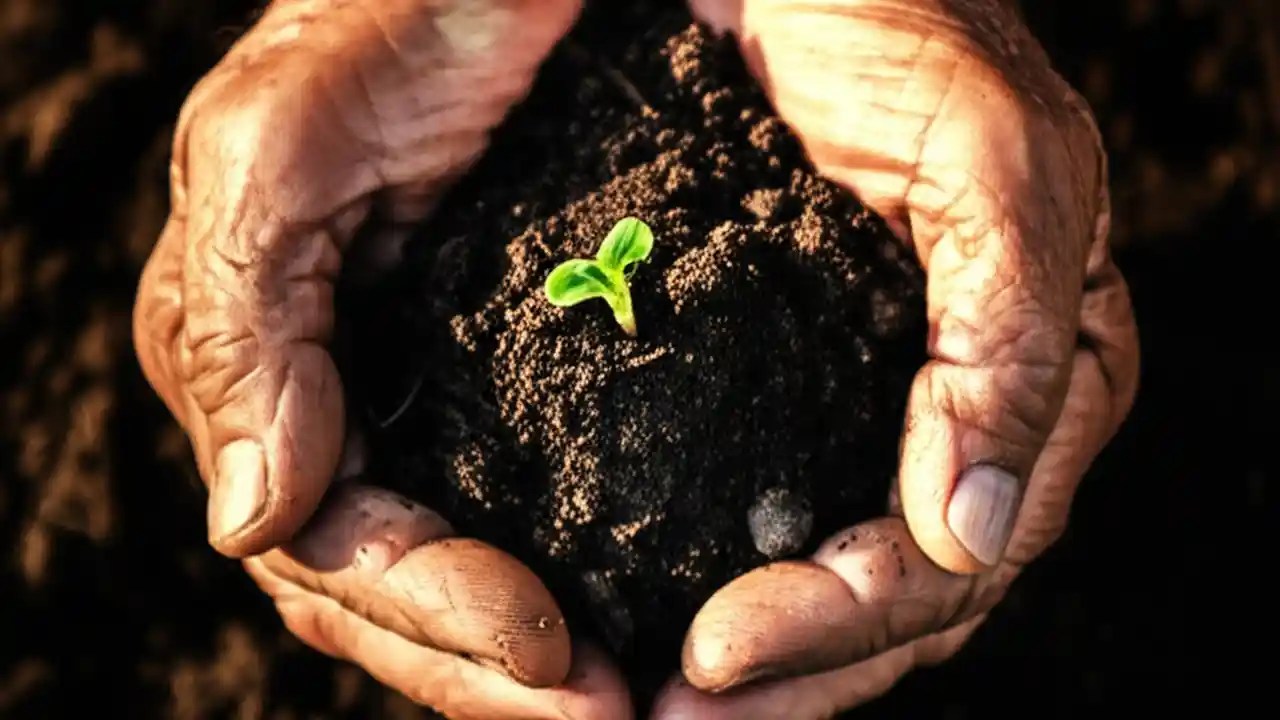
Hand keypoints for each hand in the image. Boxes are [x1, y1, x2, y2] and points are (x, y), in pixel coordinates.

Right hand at [131, 1, 629, 716]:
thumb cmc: (386, 21)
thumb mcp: (277, 146)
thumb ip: (240, 327)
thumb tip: (252, 525)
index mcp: (259, 365)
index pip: (326, 543)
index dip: (428, 615)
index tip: (551, 655)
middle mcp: (331, 398)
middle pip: (385, 589)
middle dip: (486, 667)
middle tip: (607, 715)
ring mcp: (416, 393)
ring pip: (446, 566)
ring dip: (525, 654)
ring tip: (627, 700)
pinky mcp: (497, 374)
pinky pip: (512, 502)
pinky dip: (561, 570)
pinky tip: (628, 610)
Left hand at [655, 0, 1139, 715]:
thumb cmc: (907, 29)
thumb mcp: (996, 158)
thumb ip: (1015, 336)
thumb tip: (980, 521)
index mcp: (1040, 374)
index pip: (959, 551)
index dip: (848, 617)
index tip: (718, 649)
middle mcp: (968, 409)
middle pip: (903, 595)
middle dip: (796, 673)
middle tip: (672, 717)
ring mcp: (885, 405)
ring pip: (842, 575)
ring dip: (765, 660)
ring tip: (659, 705)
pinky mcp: (802, 385)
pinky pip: (779, 509)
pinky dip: (729, 574)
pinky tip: (659, 609)